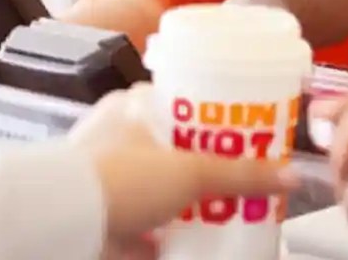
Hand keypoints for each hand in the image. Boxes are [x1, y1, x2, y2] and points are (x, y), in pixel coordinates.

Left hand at [69, 83, 299, 257]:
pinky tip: (183, 247)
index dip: (217, 118)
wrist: (58, 224)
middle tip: (237, 181)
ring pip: (153, 188)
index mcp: (134, 106)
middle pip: (173, 148)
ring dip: (180, 204)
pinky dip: (158, 238)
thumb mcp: (193, 172)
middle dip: (203, 168)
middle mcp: (116, 138)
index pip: (184, 101)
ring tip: (219, 216)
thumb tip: (288, 174)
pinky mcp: (98, 216)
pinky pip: (137, 226)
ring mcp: (105, 178)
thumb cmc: (116, 178)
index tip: (244, 134)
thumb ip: (242, 175)